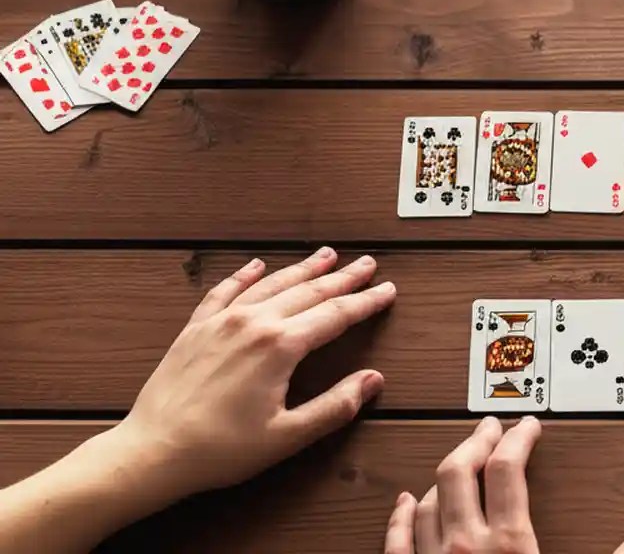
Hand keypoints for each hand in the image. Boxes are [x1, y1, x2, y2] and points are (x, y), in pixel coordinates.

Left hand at [111, 247, 395, 498]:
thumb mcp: (288, 436)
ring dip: (302, 269)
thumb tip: (373, 380)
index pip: (335, 315)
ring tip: (326, 255)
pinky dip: (245, 276)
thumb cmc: (221, 449)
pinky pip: (224, 291)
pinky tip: (257, 266)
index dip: (365, 302)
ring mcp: (221, 322)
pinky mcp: (195, 329)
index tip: (387, 290)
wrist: (153, 451)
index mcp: (280, 346)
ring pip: (272, 284)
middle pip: (308, 291)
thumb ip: (335, 405)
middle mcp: (253, 323)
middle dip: (342, 278)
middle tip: (367, 264)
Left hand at [385, 417, 623, 553]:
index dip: (518, 439)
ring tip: (460, 463)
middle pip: (459, 471)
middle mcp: (464, 547)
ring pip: (427, 500)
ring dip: (443, 476)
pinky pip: (395, 542)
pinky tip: (405, 503)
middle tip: (490, 428)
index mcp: (509, 546)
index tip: (527, 426)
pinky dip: (400, 517)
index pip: (508, 469)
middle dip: (476, 442)